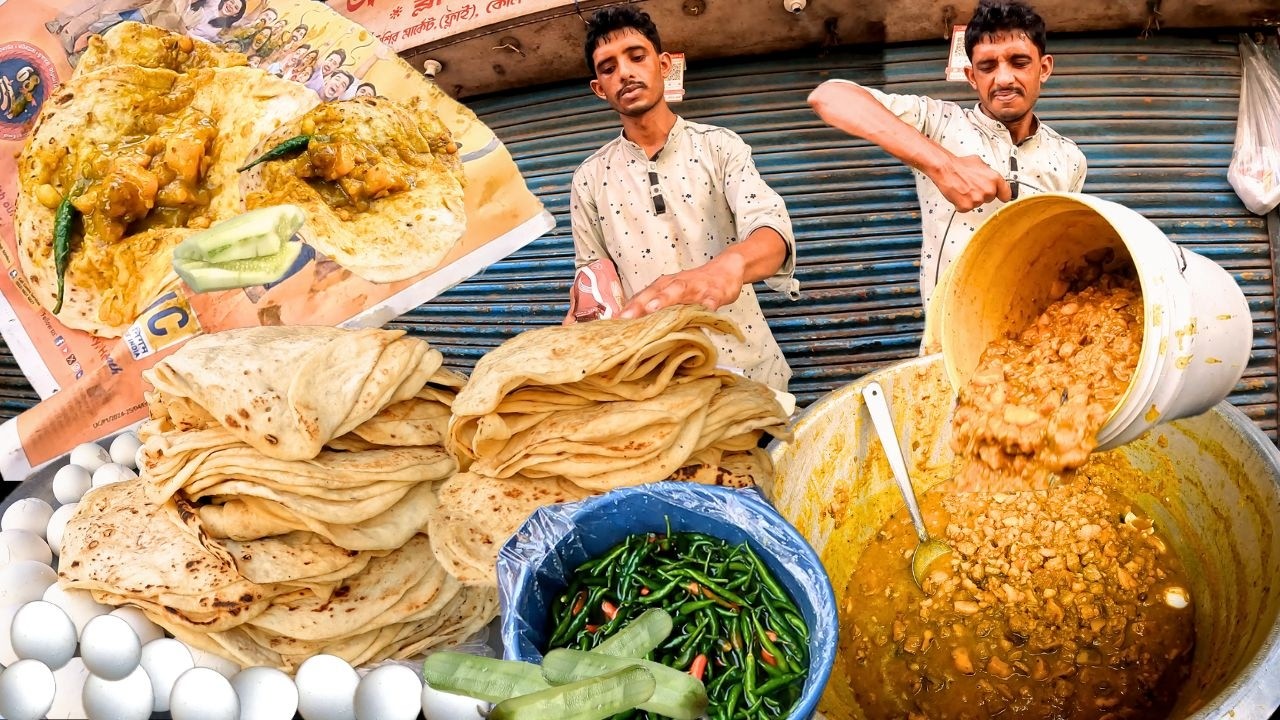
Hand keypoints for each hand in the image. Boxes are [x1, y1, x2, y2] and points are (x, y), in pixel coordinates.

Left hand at [620, 256, 746, 318]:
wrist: (726, 269)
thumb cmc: (695, 287)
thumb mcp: (673, 296)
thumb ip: (656, 309)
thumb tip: (635, 330)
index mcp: (663, 286)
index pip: (642, 297)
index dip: (627, 309)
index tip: (613, 322)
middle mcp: (676, 284)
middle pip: (655, 292)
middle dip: (640, 304)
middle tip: (626, 317)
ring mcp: (695, 287)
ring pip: (679, 291)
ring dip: (665, 298)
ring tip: (654, 308)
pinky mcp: (715, 292)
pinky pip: (711, 298)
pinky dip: (708, 304)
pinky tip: (705, 310)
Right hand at [928, 154, 1011, 211]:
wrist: (946, 169)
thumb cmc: (960, 165)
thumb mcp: (980, 163)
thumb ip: (988, 173)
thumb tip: (988, 177)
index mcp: (995, 179)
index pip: (1006, 194)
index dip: (1003, 195)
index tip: (1002, 196)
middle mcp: (988, 190)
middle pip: (989, 198)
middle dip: (982, 194)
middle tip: (973, 186)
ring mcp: (978, 200)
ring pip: (977, 204)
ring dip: (971, 199)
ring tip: (964, 188)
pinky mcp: (966, 206)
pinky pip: (966, 208)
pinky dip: (961, 203)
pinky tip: (958, 194)